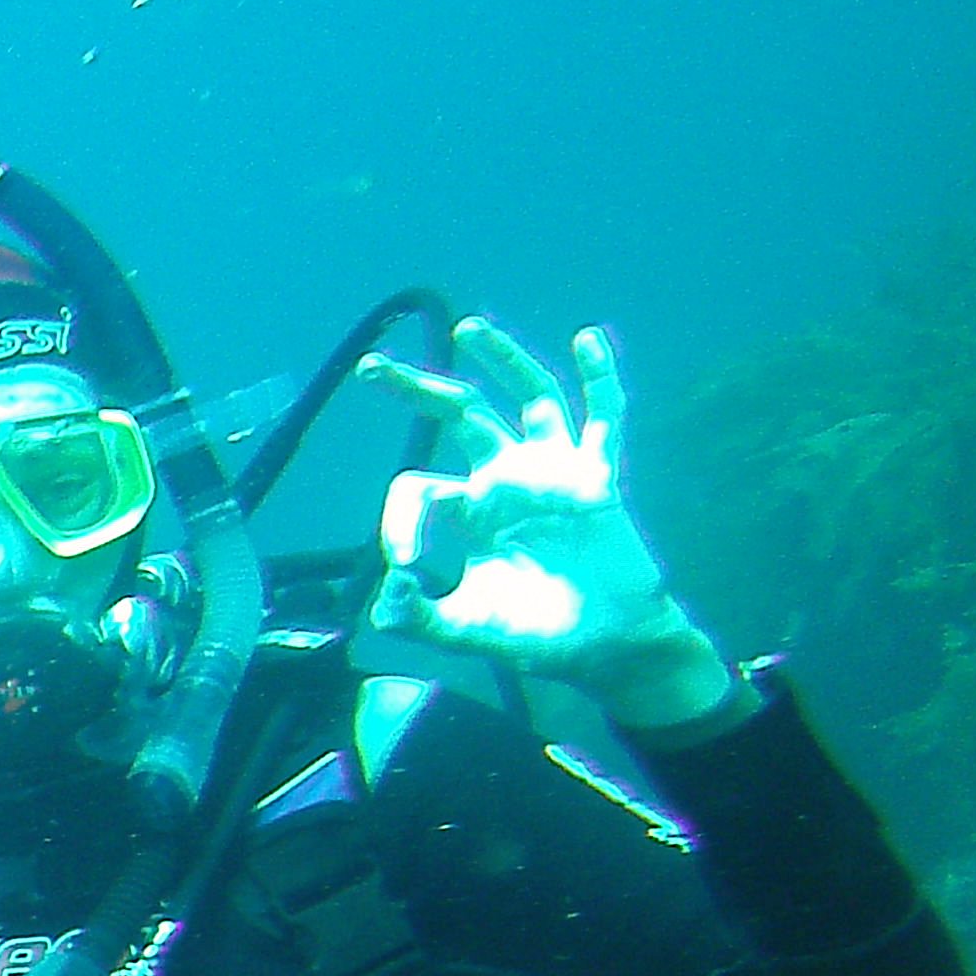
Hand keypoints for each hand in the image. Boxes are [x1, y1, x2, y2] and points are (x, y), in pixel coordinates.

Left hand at [360, 319, 737, 731]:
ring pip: (530, 398)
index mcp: (470, 512)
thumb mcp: (466, 630)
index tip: (405, 564)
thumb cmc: (535, 637)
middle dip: (417, 389)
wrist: (605, 648)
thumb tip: (387, 594)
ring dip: (502, 359)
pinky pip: (605, 417)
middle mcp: (507, 481)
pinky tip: (588, 338)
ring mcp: (554, 473)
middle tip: (370, 367)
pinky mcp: (598, 478)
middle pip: (460, 415)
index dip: (400, 520)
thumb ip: (421, 617)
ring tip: (466, 327)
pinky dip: (601, 377)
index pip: (419, 489)